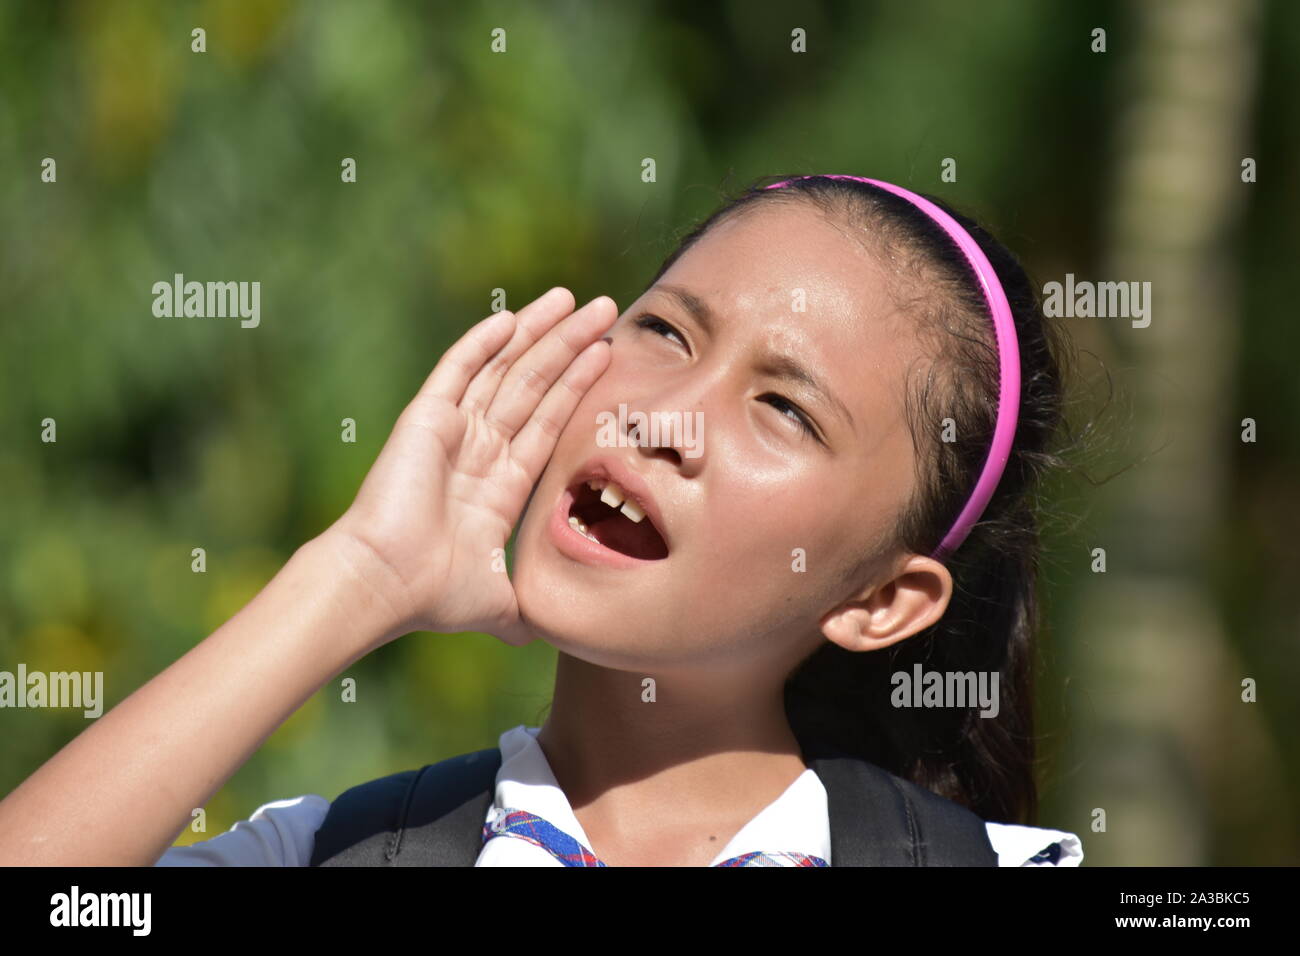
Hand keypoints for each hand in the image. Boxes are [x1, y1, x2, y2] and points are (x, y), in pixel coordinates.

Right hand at [325, 288, 616, 646]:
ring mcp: (452, 430)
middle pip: (534, 384)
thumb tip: (543, 636)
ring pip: (505, 369)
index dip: (577, 386)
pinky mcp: (425, 419)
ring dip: (540, 333)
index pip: (548, 421)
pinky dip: (483, 343)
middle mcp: (479, 449)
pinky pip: (458, 370)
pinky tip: (512, 317)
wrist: (384, 585)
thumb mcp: (497, 602)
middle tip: (606, 308)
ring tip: (575, 299)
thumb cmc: (433, 597)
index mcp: (499, 483)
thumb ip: (522, 610)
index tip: (607, 353)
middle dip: (570, 346)